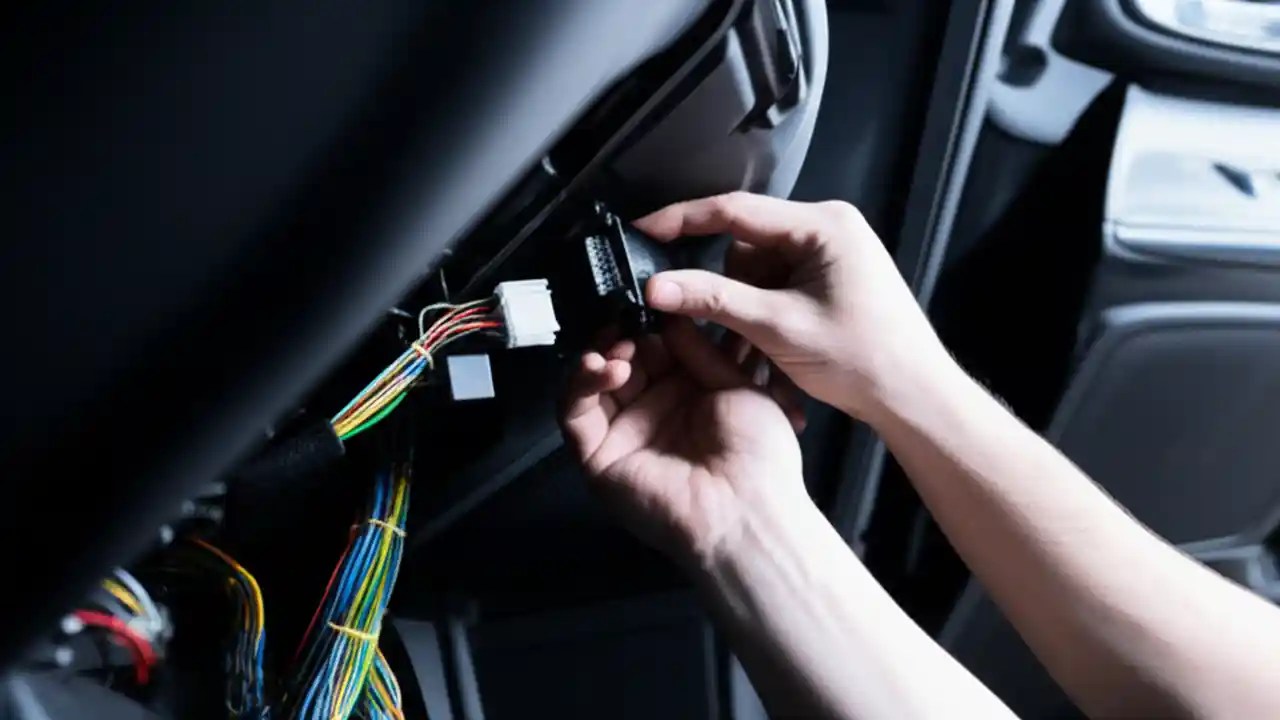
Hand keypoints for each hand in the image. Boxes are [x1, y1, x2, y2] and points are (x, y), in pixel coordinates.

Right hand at [559, 319, 810, 566]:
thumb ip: (700, 350)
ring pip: (591, 385)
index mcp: (689, 396)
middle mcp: (653, 414)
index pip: (655, 350)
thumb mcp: (738, 385)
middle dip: (621, 337)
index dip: (650, 326)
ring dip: (599, 356)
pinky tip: (604, 367)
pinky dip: (581, 384)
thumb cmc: (760, 455)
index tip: (652, 303)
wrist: (747, 512)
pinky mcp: (598, 458)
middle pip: (620, 362)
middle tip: (627, 322)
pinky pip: (574, 414)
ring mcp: (623, 436)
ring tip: (618, 350)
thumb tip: (671, 315)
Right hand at [636, 192, 948, 420]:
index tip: (642, 230)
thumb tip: (657, 286)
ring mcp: (830, 255)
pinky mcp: (829, 280)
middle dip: (727, 290)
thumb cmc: (864, 359)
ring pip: (756, 272)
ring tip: (760, 353)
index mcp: (822, 225)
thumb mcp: (777, 328)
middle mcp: (827, 229)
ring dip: (745, 311)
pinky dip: (763, 318)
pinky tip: (771, 352)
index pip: (734, 211)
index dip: (682, 220)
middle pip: (744, 246)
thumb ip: (712, 300)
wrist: (914, 397)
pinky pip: (776, 288)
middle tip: (720, 328)